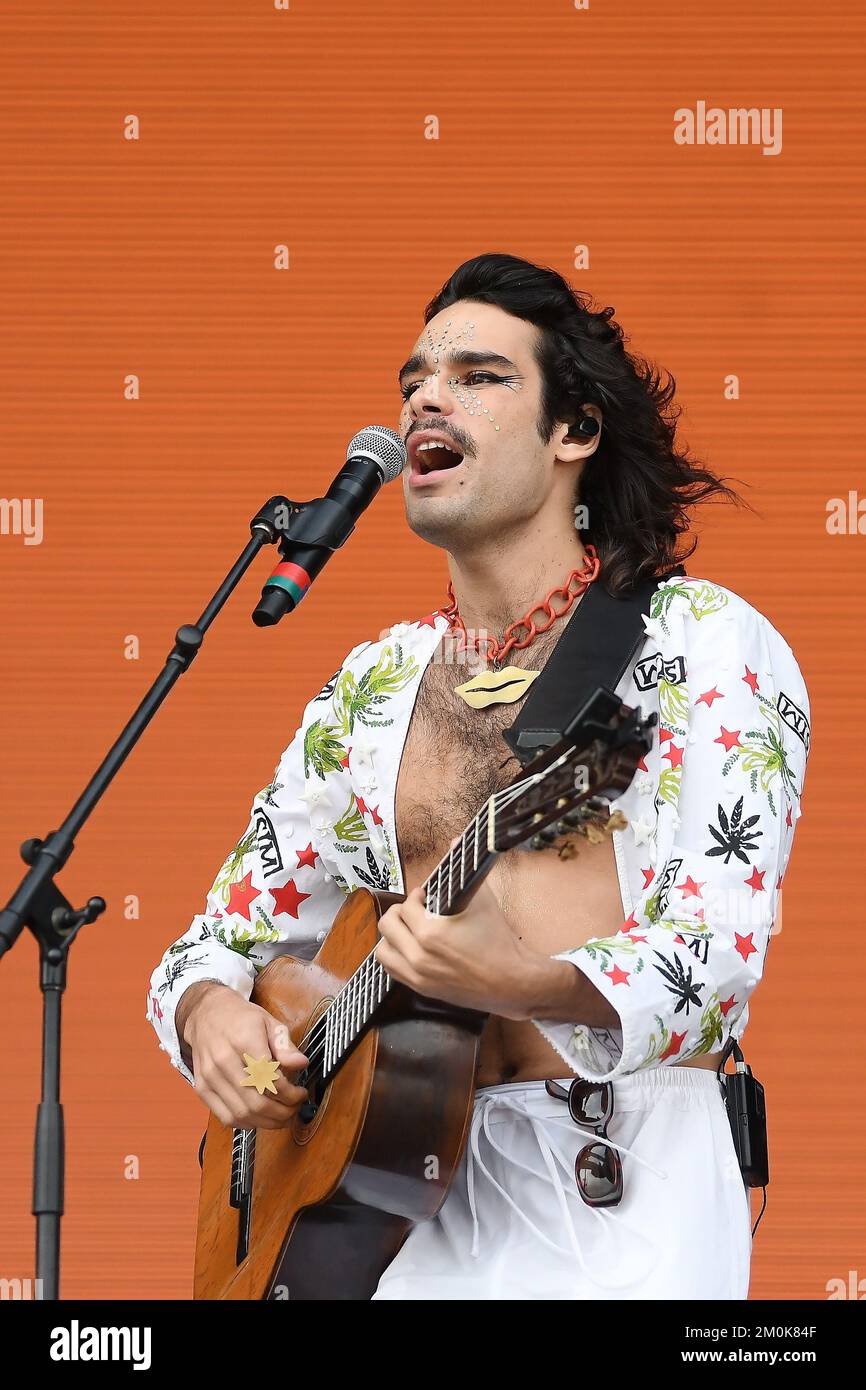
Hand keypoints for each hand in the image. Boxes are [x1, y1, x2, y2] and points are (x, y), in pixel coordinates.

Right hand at [182, 983, 308, 1129]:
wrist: (206, 1015)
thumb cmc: (240, 1019)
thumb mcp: (269, 1022)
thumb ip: (285, 1045)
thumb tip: (301, 1063)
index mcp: (243, 1040)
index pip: (270, 1077)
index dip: (290, 1092)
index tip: (300, 1093)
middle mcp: (223, 1060)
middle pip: (257, 1101)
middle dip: (282, 1112)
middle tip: (294, 1109)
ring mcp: (210, 1077)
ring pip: (242, 1113)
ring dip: (267, 1122)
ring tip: (282, 1116)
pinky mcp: (202, 1089)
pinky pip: (226, 1117)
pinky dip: (247, 1123)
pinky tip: (261, 1117)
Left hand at [375, 864, 543, 1019]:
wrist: (511, 981)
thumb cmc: (499, 941)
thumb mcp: (483, 900)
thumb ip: (463, 870)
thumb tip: (456, 841)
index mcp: (430, 933)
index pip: (406, 906)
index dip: (416, 896)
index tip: (426, 896)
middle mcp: (419, 956)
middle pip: (387, 925)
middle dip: (400, 912)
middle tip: (414, 910)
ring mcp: (418, 976)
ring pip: (383, 951)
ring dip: (392, 936)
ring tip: (408, 929)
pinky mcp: (421, 989)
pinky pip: (392, 971)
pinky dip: (396, 956)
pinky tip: (409, 948)